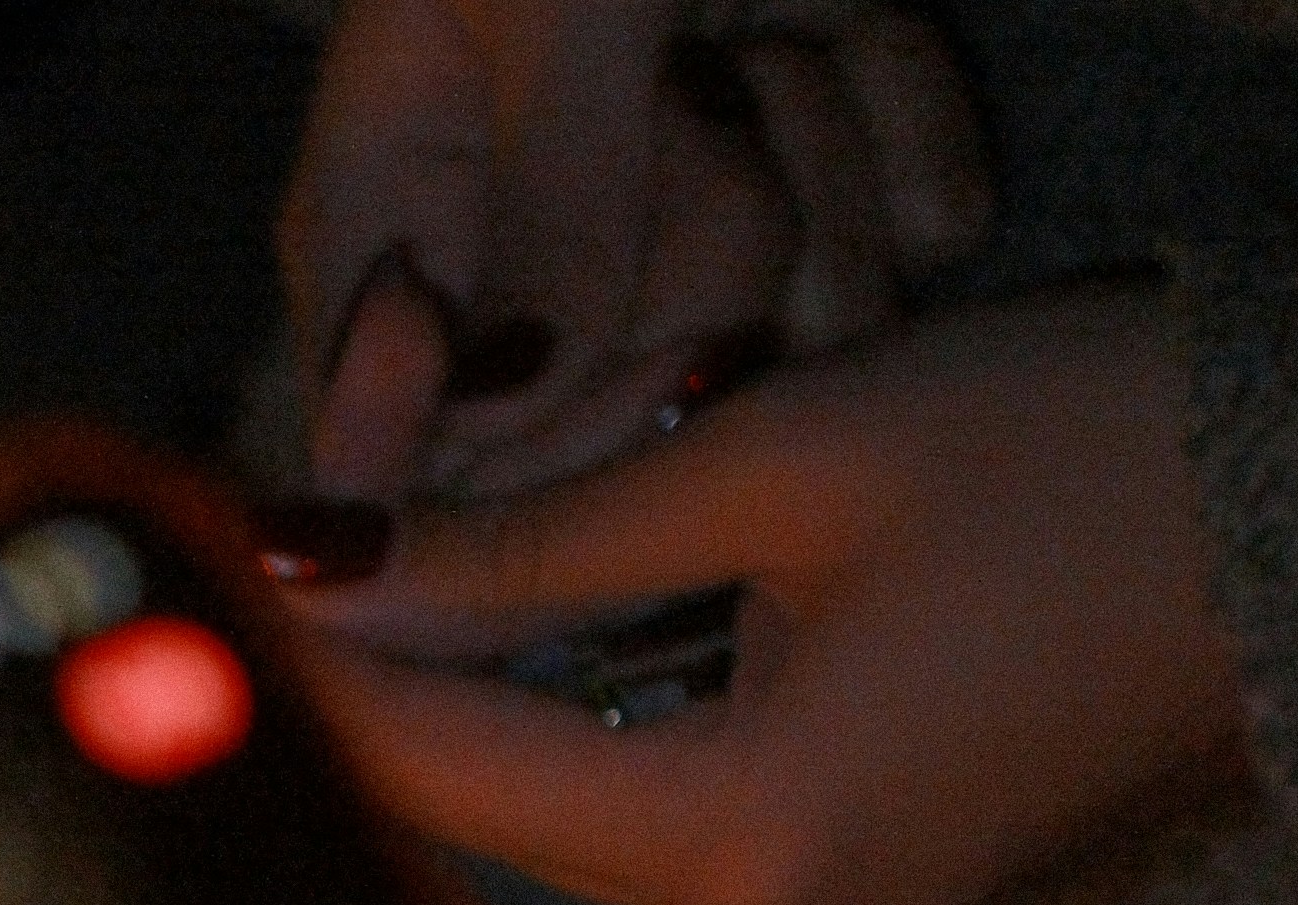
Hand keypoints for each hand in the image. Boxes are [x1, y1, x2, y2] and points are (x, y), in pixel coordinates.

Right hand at [282, 0, 995, 501]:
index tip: (622, 364)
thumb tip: (512, 401)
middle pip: (624, 409)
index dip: (520, 465)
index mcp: (392, 220)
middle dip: (704, 264)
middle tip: (701, 106)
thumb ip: (545, 208)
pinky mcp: (815, 160)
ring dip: (821, 169)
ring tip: (777, 32)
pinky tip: (851, 23)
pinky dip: (905, 118)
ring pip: (783, 328)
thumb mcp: (553, 4)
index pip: (406, 463)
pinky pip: (901, 233)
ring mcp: (679, 210)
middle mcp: (523, 249)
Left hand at [283, 291, 1241, 904]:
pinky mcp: (893, 894)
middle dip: (416, 673)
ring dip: (521, 684)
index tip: (211, 593)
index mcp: (754, 844)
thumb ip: (534, 542)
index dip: (313, 677)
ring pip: (598, 803)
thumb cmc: (1100, 455)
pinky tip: (587, 605)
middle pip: (513, 805)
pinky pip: (700, 802)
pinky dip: (630, 706)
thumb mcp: (791, 459)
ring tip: (445, 554)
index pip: (443, 777)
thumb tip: (325, 579)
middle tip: (325, 539)